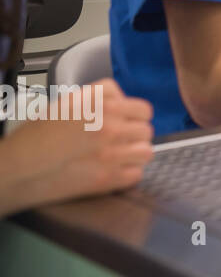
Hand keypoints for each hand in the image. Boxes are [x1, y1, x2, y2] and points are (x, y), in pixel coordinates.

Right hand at [0, 80, 152, 215]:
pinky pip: (137, 174)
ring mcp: (112, 153)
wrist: (17, 169)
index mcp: (100, 105)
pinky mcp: (108, 178)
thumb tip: (121, 101)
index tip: (128, 123)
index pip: (143, 108)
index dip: (136, 117)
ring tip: (119, 158)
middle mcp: (110, 125)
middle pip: (147, 130)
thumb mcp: (66, 103)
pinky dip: (127, 175)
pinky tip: (112, 173)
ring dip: (135, 155)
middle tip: (120, 142)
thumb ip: (98, 97)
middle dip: (135, 136)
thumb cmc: (34, 137)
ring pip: (146, 152)